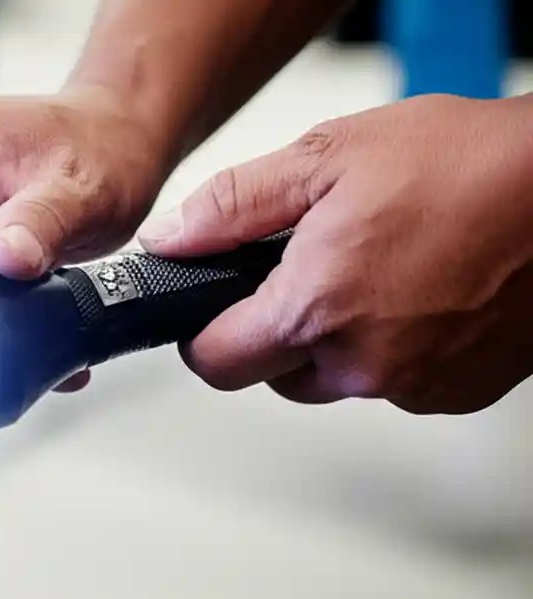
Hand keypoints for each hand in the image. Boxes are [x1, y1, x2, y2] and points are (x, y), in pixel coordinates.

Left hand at [138, 94, 532, 413]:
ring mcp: (416, 385)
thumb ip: (232, 206)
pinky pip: (397, 383)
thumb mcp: (327, 159)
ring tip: (376, 270)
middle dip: (273, 331)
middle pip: (274, 376)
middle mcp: (362, 364)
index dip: (203, 333)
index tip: (210, 311)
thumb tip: (172, 238)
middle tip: (309, 269)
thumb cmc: (472, 165)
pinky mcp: (459, 394)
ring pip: (336, 380)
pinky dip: (393, 347)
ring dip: (337, 340)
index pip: (217, 364)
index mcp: (315, 311)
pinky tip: (418, 292)